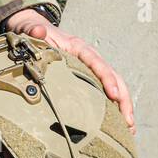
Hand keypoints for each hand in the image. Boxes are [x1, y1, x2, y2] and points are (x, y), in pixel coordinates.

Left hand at [6, 9, 134, 131]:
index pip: (97, 62)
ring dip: (122, 107)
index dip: (107, 78)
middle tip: (129, 122)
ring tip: (129, 130)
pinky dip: (111, 108)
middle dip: (123, 99)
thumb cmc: (31, 30)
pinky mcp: (84, 78)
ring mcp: (88, 68)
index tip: (113, 95)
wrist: (30, 29)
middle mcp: (88, 58)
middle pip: (112, 77)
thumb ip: (32, 30)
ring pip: (112, 86)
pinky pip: (102, 92)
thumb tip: (39, 30)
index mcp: (78, 47)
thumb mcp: (29, 28)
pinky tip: (117, 126)